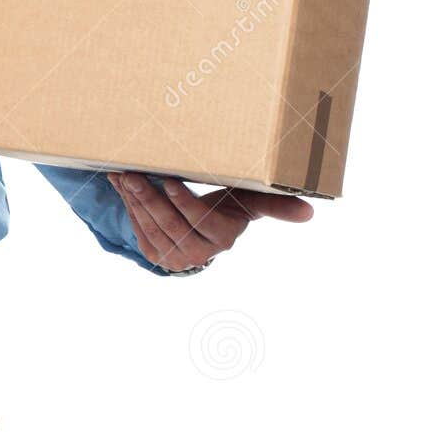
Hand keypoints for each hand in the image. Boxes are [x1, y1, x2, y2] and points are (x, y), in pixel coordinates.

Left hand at [105, 171, 313, 271]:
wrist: (205, 234)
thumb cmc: (230, 208)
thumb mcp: (250, 203)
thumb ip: (275, 206)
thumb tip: (311, 211)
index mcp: (223, 237)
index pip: (200, 219)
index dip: (183, 201)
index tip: (168, 179)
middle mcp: (199, 253)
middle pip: (170, 223)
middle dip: (148, 197)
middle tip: (131, 173)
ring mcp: (176, 258)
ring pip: (150, 227)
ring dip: (133, 200)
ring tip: (121, 175)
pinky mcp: (156, 257)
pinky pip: (139, 231)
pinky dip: (128, 207)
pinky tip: (120, 186)